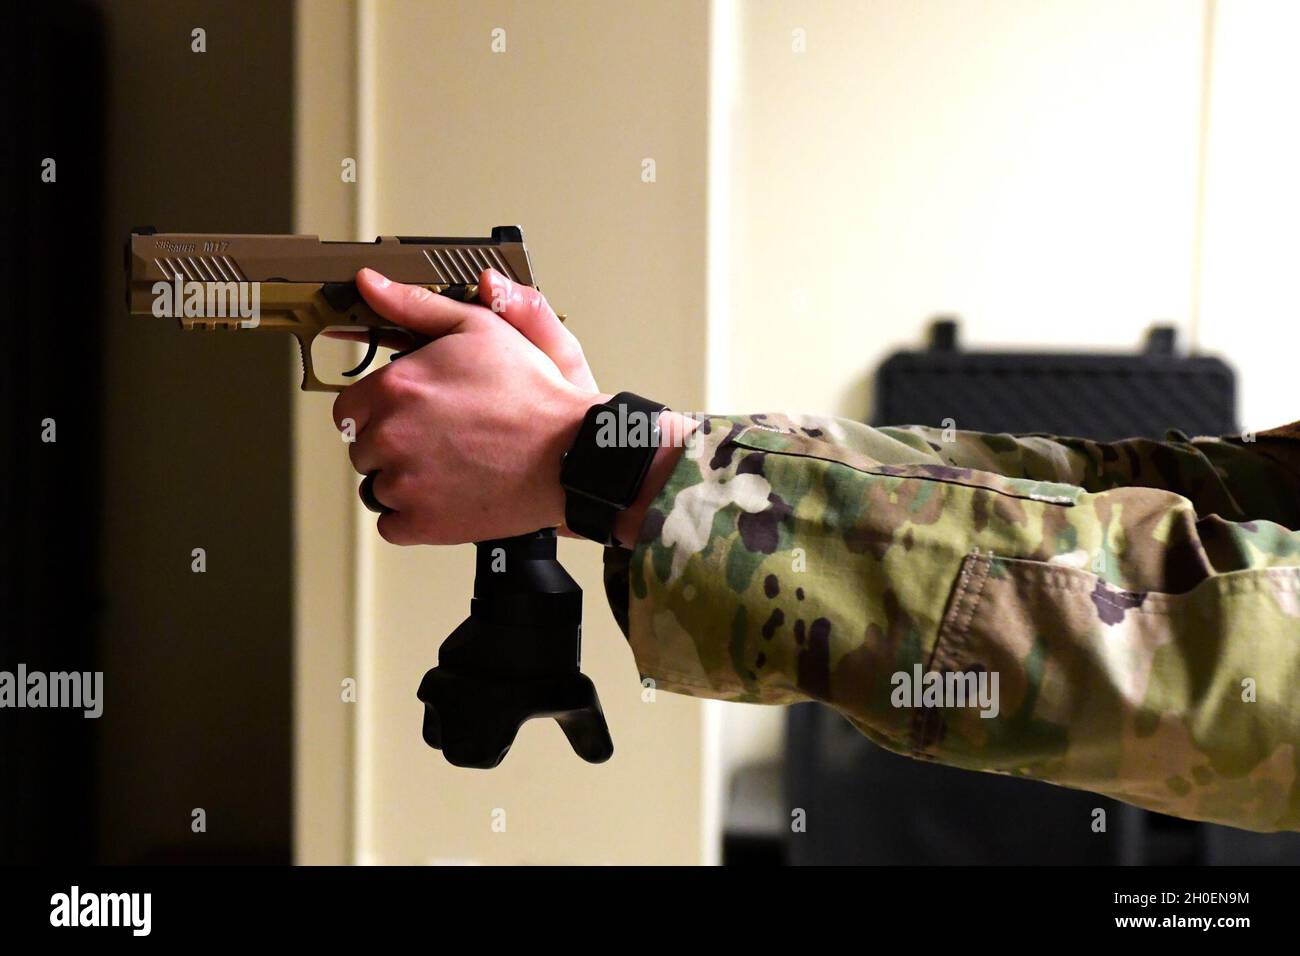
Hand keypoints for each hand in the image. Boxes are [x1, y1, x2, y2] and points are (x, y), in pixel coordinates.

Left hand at [332, 267, 604, 544]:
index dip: (380, 411)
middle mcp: (389, 436)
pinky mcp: (420, 524)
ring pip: (376, 489)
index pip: (349, 409)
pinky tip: (448, 495)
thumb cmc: (531, 393)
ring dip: (403, 481)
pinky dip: (415, 516)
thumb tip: (370, 283)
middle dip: (393, 445)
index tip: (412, 414)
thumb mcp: (477, 328)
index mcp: (393, 388)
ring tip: (449, 466)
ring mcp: (403, 484)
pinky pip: (392, 525)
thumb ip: (414, 306)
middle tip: (439, 440)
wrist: (568, 453)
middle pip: (363, 450)